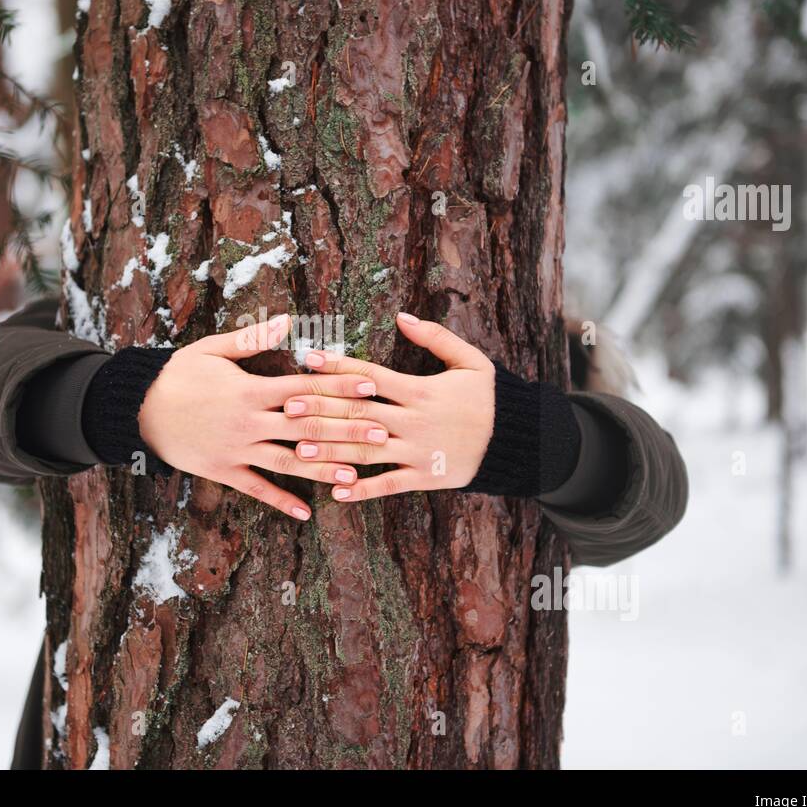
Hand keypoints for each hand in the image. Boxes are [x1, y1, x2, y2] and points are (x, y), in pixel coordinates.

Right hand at [137, 314, 390, 519]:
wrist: (135, 408)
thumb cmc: (177, 374)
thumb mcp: (212, 349)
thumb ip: (252, 340)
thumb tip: (289, 321)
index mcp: (250, 389)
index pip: (305, 387)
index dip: (340, 386)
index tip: (371, 386)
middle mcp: (248, 422)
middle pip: (306, 427)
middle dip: (346, 429)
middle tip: (381, 434)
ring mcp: (236, 450)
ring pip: (288, 462)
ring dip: (323, 468)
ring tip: (355, 475)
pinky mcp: (223, 471)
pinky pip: (256, 489)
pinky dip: (281, 501)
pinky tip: (306, 512)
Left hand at [283, 313, 495, 501]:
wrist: (519, 441)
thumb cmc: (491, 397)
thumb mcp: (471, 361)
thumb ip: (436, 338)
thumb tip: (401, 316)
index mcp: (421, 390)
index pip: (371, 377)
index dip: (338, 367)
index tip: (309, 360)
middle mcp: (414, 421)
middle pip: (359, 415)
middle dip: (322, 411)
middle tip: (287, 407)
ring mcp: (417, 451)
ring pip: (366, 451)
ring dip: (331, 451)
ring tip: (298, 450)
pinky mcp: (424, 477)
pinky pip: (388, 485)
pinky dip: (362, 489)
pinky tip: (335, 491)